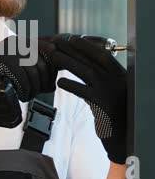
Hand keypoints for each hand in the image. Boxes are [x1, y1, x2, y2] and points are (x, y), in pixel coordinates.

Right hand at [0, 35, 57, 101]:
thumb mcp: (14, 71)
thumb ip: (33, 72)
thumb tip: (53, 85)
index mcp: (22, 42)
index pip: (50, 48)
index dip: (54, 67)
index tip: (49, 82)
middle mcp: (17, 42)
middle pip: (44, 61)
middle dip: (44, 81)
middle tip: (35, 92)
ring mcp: (8, 49)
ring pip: (34, 70)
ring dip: (33, 88)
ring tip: (26, 95)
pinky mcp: (1, 59)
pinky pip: (21, 76)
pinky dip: (23, 89)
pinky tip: (19, 95)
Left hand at [49, 35, 126, 163]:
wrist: (125, 139)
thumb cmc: (114, 118)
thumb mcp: (107, 96)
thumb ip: (97, 82)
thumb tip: (78, 68)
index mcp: (121, 76)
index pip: (102, 56)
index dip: (86, 46)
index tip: (71, 38)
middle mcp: (118, 81)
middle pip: (92, 60)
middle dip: (73, 49)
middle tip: (56, 41)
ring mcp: (111, 93)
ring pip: (87, 72)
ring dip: (68, 62)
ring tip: (53, 56)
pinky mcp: (104, 106)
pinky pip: (84, 92)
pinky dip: (71, 85)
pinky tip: (58, 82)